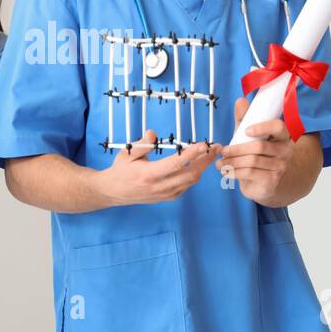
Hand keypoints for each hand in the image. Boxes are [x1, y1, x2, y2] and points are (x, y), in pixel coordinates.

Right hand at [95, 129, 218, 206]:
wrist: (114, 192)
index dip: (192, 153)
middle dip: (206, 160)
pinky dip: (195, 175)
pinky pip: (186, 186)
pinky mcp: (168, 197)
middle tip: (216, 147)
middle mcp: (159, 186)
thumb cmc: (121, 170)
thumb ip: (141, 144)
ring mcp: (165, 194)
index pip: (176, 163)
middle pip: (190, 174)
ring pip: (191, 181)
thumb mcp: (127, 153)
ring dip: (203, 167)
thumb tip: (153, 134)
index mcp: (149, 174)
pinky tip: (199, 164)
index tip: (204, 144)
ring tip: (212, 154)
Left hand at [216, 97, 298, 205]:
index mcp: (281, 136)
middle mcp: (285, 151)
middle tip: (222, 151)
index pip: (278, 127)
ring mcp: (280, 167)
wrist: (261, 184)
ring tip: (220, 163)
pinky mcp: (272, 180)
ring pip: (252, 161)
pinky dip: (234, 172)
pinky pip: (250, 174)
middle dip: (236, 149)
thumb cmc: (255, 155)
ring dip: (232, 162)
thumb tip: (240, 100)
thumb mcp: (248, 137)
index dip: (262, 127)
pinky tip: (226, 172)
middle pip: (259, 146)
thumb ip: (244, 120)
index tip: (246, 130)